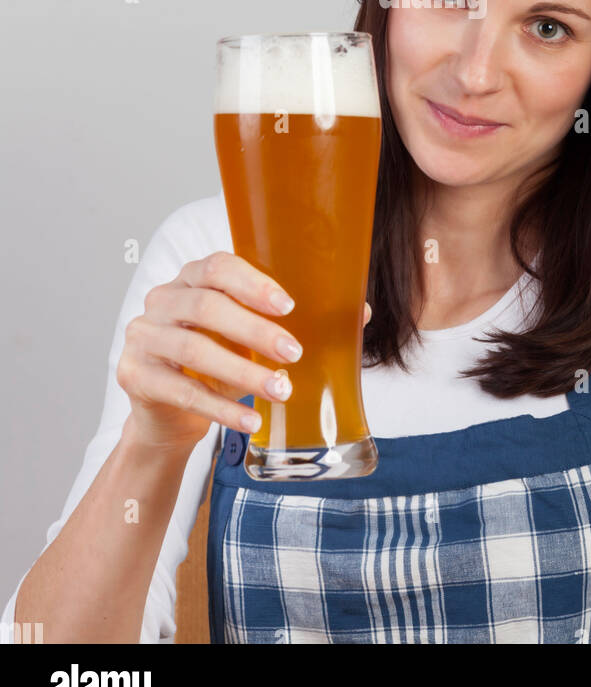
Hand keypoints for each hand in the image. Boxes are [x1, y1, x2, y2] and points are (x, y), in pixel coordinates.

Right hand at [116, 250, 371, 451]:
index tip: (289, 306)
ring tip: (280, 389)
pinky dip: (220, 407)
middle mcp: (162, 299)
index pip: (218, 267)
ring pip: (193, 350)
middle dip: (255, 330)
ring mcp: (142, 337)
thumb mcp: (250, 339)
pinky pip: (180, 391)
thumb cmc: (217, 362)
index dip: (252, 284)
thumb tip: (362, 313)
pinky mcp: (133, 375)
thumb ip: (294, 324)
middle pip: (206, 308)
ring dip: (242, 372)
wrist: (169, 413)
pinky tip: (251, 419)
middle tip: (294, 353)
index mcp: (192, 277)